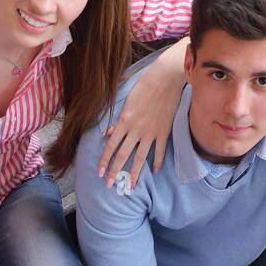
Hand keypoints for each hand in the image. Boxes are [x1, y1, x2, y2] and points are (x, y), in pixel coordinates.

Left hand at [98, 37, 187, 187]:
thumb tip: (108, 134)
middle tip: (110, 186)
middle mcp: (136, 130)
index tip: (100, 174)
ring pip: (140, 158)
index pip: (110, 147)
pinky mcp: (164, 131)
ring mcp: (150, 133)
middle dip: (115, 172)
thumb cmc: (144, 87)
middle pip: (123, 156)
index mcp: (124, 122)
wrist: (166, 79)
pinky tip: (155, 171)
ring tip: (130, 186)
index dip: (104, 161)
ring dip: (134, 173)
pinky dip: (157, 162)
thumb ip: (117, 121)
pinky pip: (159, 150)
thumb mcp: (126, 102)